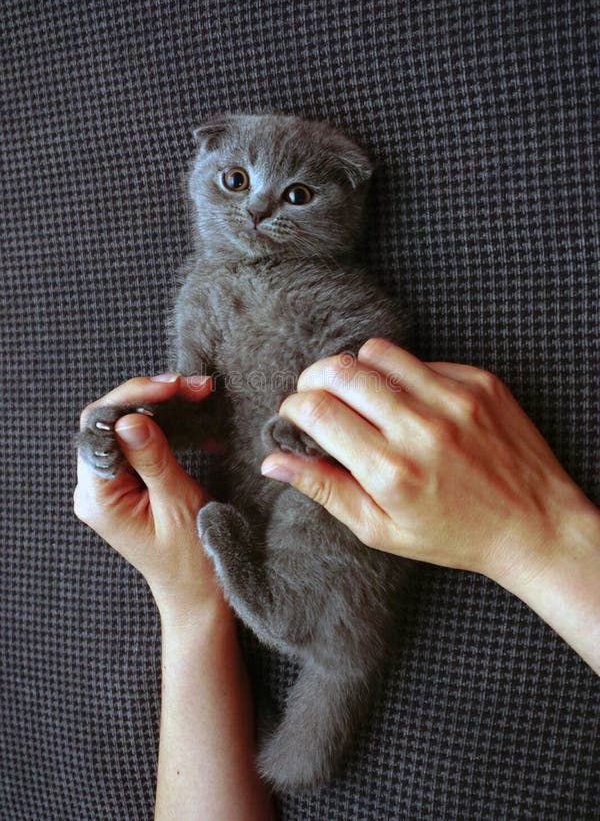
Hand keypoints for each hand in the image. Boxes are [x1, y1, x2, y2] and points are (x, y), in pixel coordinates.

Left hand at [74, 374, 223, 619]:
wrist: (200, 596)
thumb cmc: (193, 560)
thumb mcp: (178, 506)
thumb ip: (153, 460)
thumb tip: (132, 417)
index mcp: (99, 497)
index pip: (98, 428)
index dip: (133, 398)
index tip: (174, 388)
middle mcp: (96, 488)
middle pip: (109, 421)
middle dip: (151, 397)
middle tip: (194, 386)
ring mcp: (111, 485)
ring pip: (127, 426)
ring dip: (165, 407)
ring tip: (201, 394)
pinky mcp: (129, 483)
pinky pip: (141, 441)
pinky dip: (170, 425)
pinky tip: (200, 423)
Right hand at [261, 338, 594, 587]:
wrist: (534, 524)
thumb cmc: (454, 535)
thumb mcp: (381, 530)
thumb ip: (325, 489)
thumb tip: (272, 462)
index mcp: (391, 471)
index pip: (318, 412)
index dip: (294, 407)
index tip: (295, 415)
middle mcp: (421, 429)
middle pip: (340, 371)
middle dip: (314, 378)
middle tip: (316, 395)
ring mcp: (454, 399)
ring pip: (377, 352)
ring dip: (356, 369)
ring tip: (361, 394)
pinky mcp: (479, 383)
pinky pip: (421, 361)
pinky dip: (403, 377)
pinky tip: (411, 405)